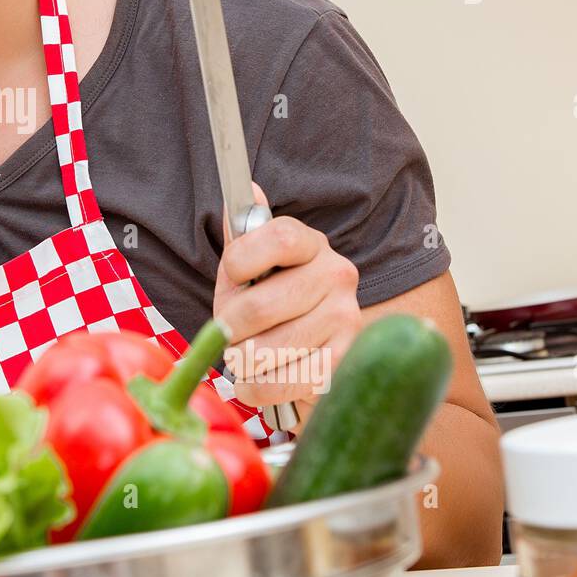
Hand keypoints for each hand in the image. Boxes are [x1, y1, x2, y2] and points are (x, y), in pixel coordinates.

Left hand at [212, 182, 360, 421]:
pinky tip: (258, 380)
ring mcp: (346, 319)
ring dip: (242, 361)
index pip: (276, 237)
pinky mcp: (345, 363)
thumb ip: (242, 236)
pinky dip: (257, 388)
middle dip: (230, 327)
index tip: (232, 276)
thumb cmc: (269, 305)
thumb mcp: (248, 270)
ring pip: (267, 349)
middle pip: (259, 306)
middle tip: (229, 334)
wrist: (310, 356)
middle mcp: (337, 275)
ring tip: (245, 357)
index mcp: (309, 244)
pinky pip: (282, 383)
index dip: (240, 260)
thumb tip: (245, 188)